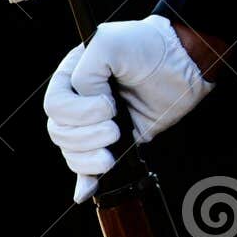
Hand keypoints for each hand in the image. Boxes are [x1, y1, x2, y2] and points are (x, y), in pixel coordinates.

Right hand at [44, 14, 213, 201]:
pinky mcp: (114, 142)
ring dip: (90, 156)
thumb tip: (85, 105)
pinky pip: (89, 167)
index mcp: (70, 77)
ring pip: (71, 152)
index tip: (109, 104)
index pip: (54, 106)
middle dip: (88, 135)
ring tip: (116, 142)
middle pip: (59, 133)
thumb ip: (86, 73)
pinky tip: (84, 192)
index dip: (79, 111)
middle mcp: (78, 102)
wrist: (182, 63)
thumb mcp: (109, 44)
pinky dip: (85, 181)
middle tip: (116, 127)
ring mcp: (95, 124)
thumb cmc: (147, 46)